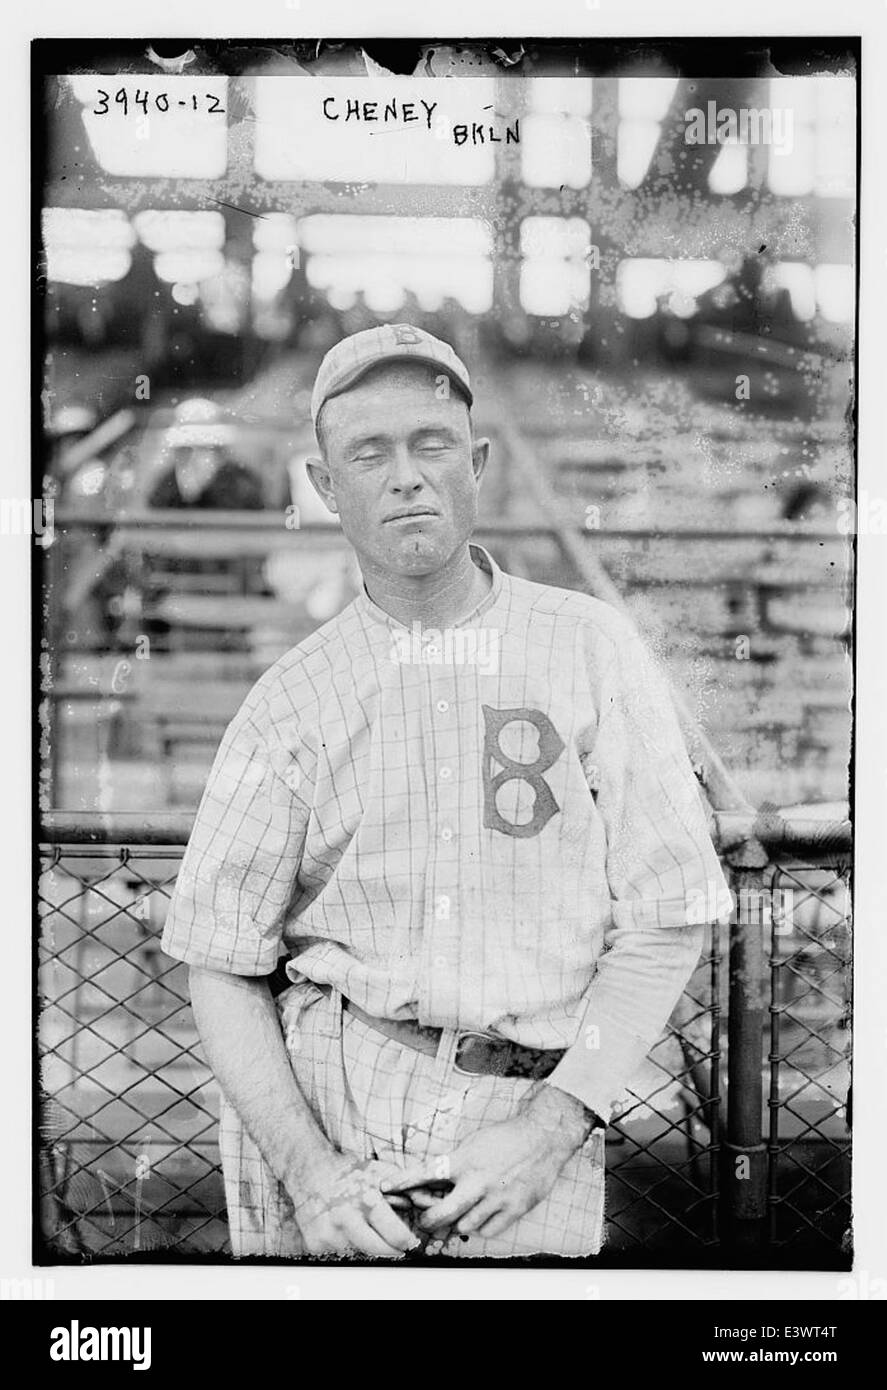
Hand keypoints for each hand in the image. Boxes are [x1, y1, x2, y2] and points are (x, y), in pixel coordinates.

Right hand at [288, 1149, 420, 1256]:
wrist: (310, 1170)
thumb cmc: (347, 1171)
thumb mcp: (377, 1170)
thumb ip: (401, 1185)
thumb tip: (426, 1200)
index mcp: (364, 1200)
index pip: (395, 1235)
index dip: (407, 1241)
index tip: (411, 1243)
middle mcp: (345, 1219)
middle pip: (379, 1250)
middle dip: (392, 1250)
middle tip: (398, 1247)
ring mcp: (328, 1234)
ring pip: (359, 1252)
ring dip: (366, 1246)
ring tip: (363, 1226)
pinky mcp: (315, 1243)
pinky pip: (340, 1253)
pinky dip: (347, 1246)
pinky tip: (345, 1230)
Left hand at [390, 1083, 592, 1242]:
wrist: (543, 1138)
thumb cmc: (505, 1138)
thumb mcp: (473, 1143)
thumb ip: (455, 1164)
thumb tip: (433, 1182)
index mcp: (464, 1160)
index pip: (426, 1172)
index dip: (403, 1182)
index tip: (385, 1188)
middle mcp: (478, 1181)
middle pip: (442, 1213)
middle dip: (427, 1221)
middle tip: (423, 1222)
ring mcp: (497, 1197)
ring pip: (464, 1227)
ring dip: (456, 1225)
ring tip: (455, 1218)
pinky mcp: (514, 1209)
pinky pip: (488, 1231)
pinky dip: (480, 1228)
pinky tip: (479, 1218)